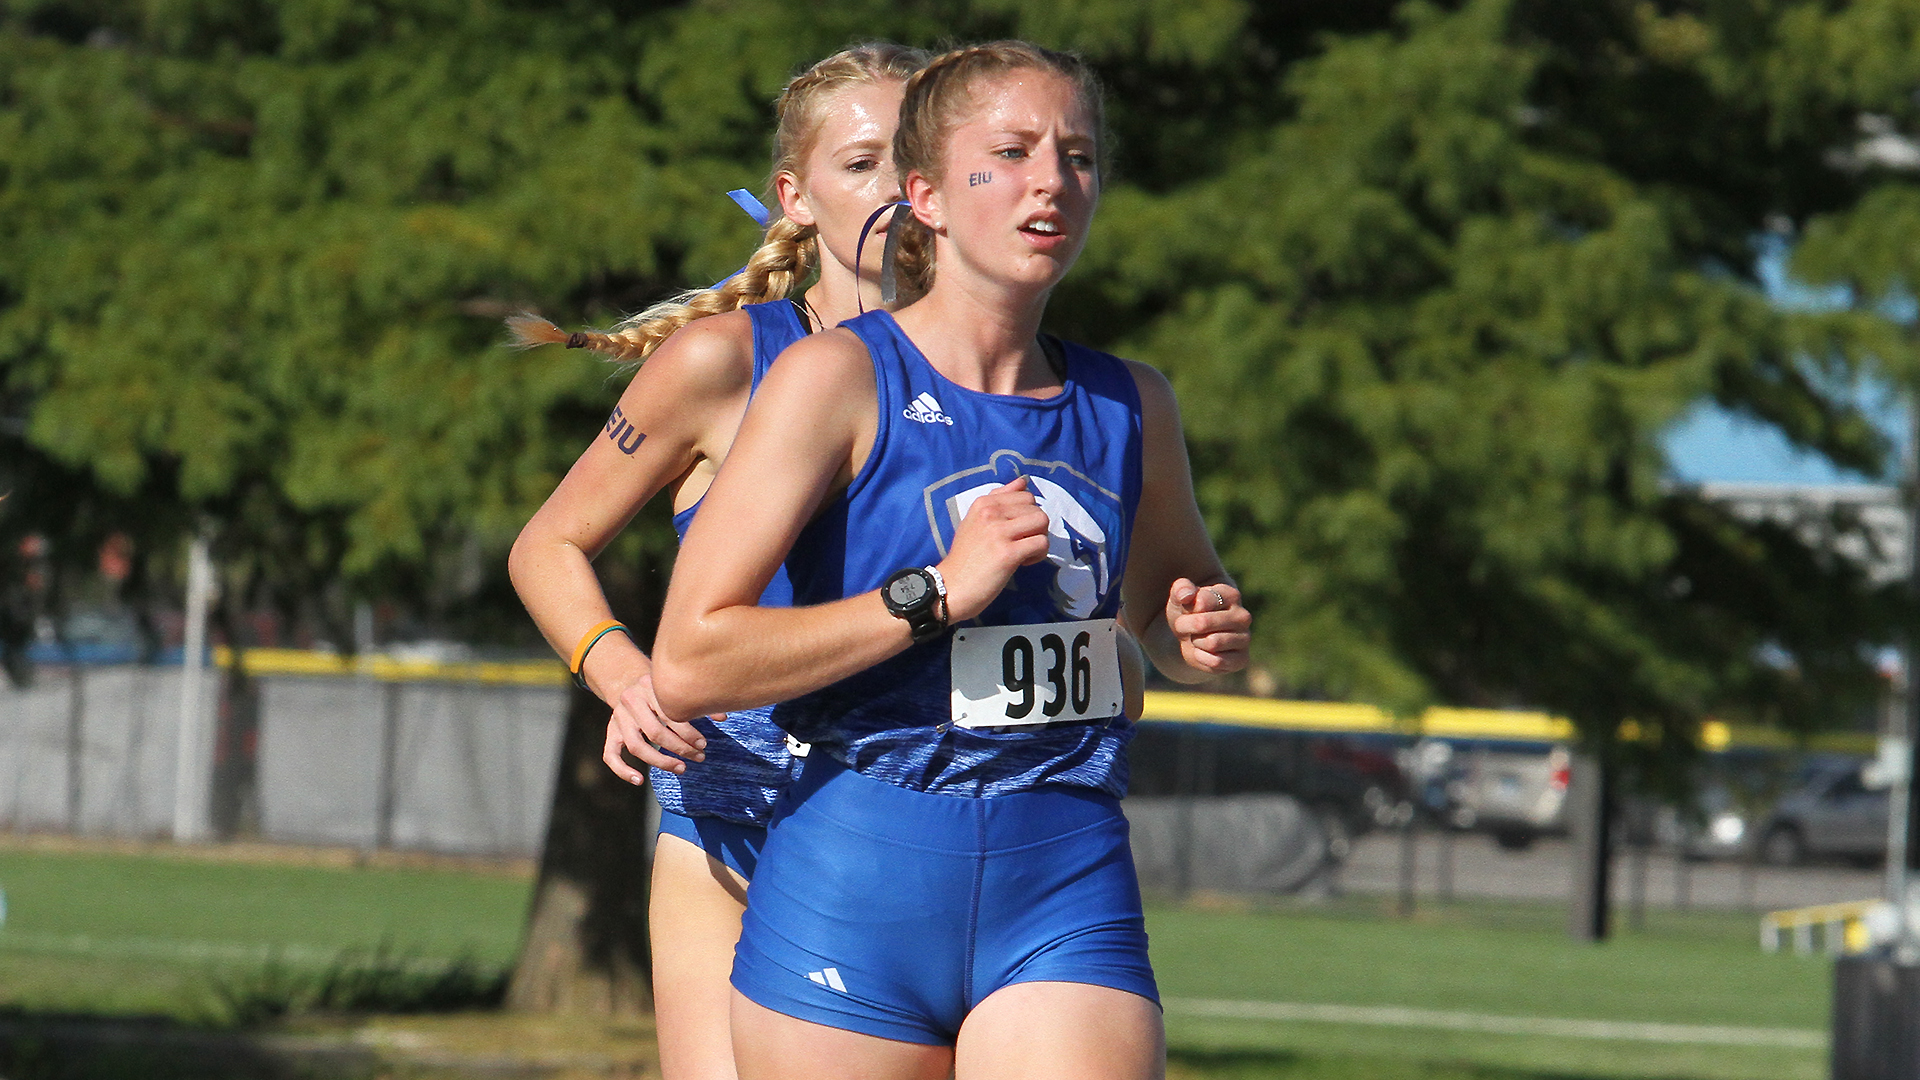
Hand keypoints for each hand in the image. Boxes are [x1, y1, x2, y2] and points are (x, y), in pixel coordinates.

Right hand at [602, 672, 715, 781]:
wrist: (628, 681)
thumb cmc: (660, 689)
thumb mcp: (675, 688)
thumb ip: (697, 703)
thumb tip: (723, 717)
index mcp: (649, 686)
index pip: (669, 714)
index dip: (688, 732)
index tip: (703, 744)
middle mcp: (631, 701)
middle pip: (655, 732)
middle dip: (680, 748)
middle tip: (698, 756)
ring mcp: (618, 718)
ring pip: (636, 746)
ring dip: (660, 761)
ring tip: (681, 768)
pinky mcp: (611, 731)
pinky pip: (611, 755)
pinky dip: (623, 770)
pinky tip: (639, 780)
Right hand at [936, 477, 1051, 621]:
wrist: (950, 587)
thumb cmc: (966, 557)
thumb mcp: (977, 521)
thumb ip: (1000, 499)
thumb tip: (1022, 481)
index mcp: (984, 503)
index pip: (1025, 495)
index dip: (1026, 515)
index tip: (1014, 532)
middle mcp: (991, 512)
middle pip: (1037, 509)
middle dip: (1035, 528)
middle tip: (1020, 544)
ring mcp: (999, 532)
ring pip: (1042, 522)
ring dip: (1039, 539)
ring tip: (1024, 552)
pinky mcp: (1007, 553)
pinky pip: (1041, 543)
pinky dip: (1038, 555)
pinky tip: (1023, 563)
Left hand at [1165, 578, 1249, 675]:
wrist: (1189, 640)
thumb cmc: (1187, 614)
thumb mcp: (1179, 599)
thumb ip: (1181, 590)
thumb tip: (1187, 595)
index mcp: (1231, 595)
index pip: (1201, 602)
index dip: (1186, 610)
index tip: (1188, 611)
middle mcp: (1243, 616)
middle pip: (1203, 623)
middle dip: (1187, 627)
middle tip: (1187, 627)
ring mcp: (1245, 638)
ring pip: (1211, 643)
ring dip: (1196, 643)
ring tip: (1198, 638)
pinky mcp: (1242, 659)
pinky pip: (1217, 661)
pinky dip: (1202, 658)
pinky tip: (1203, 652)